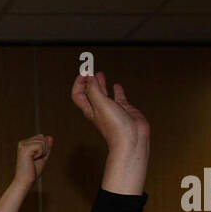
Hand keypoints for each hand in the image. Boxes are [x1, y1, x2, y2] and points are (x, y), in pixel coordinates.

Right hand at [13, 134, 52, 187]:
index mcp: (25, 144)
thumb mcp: (43, 156)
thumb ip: (47, 147)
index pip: (41, 137)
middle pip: (43, 138)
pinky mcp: (25, 148)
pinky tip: (32, 160)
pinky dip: (40, 154)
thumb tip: (50, 136)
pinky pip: (41, 146)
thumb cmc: (32, 171)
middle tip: (35, 160)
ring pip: (43, 141)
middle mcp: (22, 143)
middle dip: (44, 150)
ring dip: (42, 152)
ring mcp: (23, 145)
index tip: (36, 158)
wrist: (25, 181)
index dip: (44, 148)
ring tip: (33, 160)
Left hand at [72, 72, 149, 194]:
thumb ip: (94, 90)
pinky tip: (117, 86)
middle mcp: (99, 109)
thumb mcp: (100, 104)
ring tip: (100, 74)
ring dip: (101, 84)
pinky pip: (119, 98)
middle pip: (90, 93)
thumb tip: (89, 77)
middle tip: (89, 71)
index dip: (79, 83)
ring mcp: (112, 110)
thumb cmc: (115, 127)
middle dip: (88, 81)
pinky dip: (117, 91)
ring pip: (103, 94)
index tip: (85, 73)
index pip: (78, 94)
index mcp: (90, 109)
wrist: (132, 140)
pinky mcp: (124, 110)